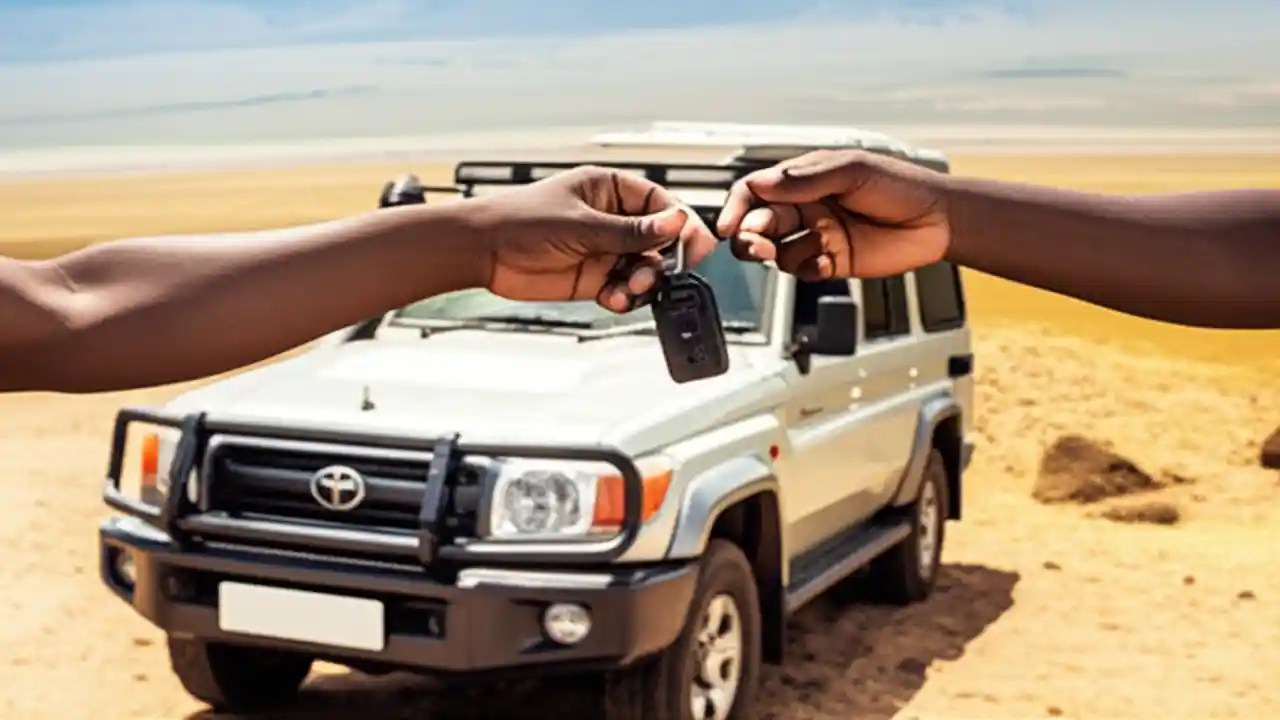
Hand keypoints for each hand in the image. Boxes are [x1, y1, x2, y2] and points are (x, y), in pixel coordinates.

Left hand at [476, 165, 717, 311]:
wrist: (482, 252)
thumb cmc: (521, 222)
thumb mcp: (582, 225)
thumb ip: (631, 231)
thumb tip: (678, 222)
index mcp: (610, 190)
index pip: (660, 202)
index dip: (680, 223)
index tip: (693, 244)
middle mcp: (612, 219)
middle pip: (659, 239)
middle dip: (663, 259)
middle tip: (657, 274)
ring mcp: (604, 249)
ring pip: (644, 268)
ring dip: (644, 282)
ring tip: (630, 289)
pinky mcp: (594, 278)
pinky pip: (624, 289)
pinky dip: (625, 297)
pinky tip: (613, 299)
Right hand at [715, 150, 950, 279]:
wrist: (938, 220)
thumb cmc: (901, 185)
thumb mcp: (853, 171)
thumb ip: (808, 179)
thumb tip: (765, 184)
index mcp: (805, 180)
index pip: (757, 191)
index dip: (737, 207)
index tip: (728, 225)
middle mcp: (806, 207)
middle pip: (758, 223)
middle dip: (748, 235)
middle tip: (751, 244)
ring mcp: (818, 235)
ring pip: (776, 250)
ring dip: (772, 253)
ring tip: (779, 253)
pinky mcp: (831, 262)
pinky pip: (802, 270)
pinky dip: (804, 269)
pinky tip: (821, 263)